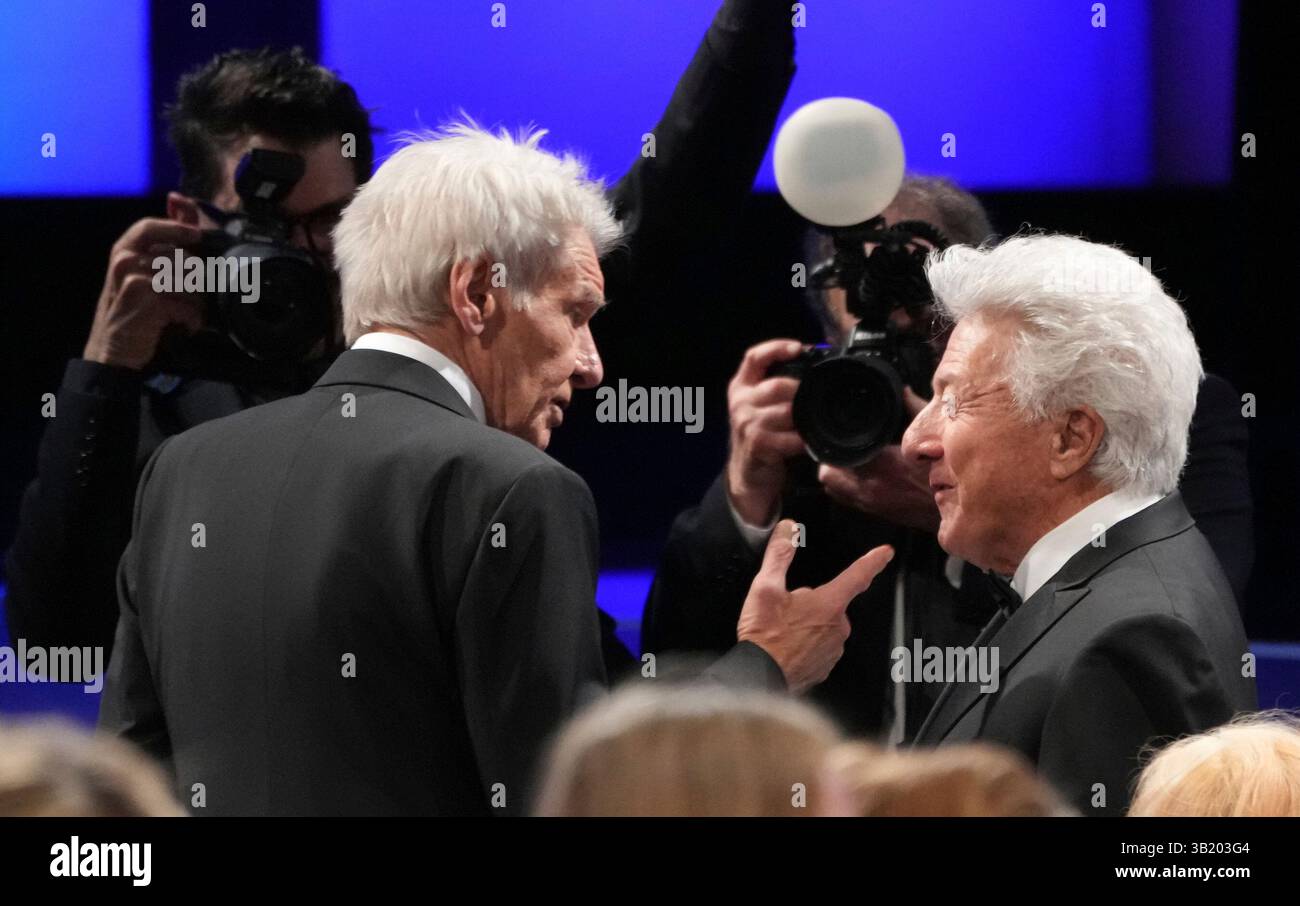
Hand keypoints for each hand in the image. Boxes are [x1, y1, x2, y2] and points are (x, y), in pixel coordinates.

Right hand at [83, 218, 204, 369]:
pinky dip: (192, 318)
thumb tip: (178, 198)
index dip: (178, 228)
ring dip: (196, 301)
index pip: (150, 225)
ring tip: (187, 312)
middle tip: (192, 297)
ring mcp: (133, 278)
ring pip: (187, 280)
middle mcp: (124, 259)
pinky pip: (186, 303)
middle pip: (181, 257)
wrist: (114, 349)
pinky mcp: (145, 299)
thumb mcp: (146, 271)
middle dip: (197, 280)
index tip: (197, 237)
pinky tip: (185, 325)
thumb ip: (165, 237)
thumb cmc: (135, 308)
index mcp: (124, 248)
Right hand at [725, 339, 805, 525]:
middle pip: (777, 385)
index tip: (798, 348)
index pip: (754, 357)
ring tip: (812, 422)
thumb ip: (778, 386)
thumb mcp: (760, 405)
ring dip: (804, 418)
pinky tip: (807, 442)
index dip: (776, 348)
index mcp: (741, 386)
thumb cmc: (761, 434)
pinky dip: (804, 440)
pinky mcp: (758, 444)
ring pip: (787, 411)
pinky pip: (791, 437)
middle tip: (816, 399)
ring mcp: (746, 424)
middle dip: (801, 392)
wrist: (747, 473)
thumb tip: (813, 363)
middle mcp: (740, 402)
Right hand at [737, 519, 893, 693]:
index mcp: (828, 604)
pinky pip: (819, 648)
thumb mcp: (765, 588)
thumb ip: (780, 555)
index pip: (857, 576)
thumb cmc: (763, 634)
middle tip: (785, 611)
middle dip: (812, 603)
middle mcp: (838, 628)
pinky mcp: (825, 668)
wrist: (757, 677)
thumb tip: (790, 528)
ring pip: (825, 626)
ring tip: (782, 632)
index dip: (873, 562)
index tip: (886, 552)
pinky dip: (805, 646)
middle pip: (831, 604)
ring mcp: (833, 650)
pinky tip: (786, 649)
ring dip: (808, 625)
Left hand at [817, 388, 938, 532]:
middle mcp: (871, 489)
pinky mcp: (879, 513)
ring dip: (838, 475)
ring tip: (851, 460)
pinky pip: (850, 500)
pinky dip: (850, 488)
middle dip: (831, 460)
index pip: (838, 457)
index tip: (839, 433)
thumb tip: (902, 390)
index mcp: (881, 466)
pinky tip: (864, 475)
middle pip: (828, 476)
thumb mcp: (935, 432)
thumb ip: (914, 408)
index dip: (833, 445)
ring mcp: (872, 504)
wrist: (961, 509)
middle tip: (841, 447)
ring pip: (836, 490)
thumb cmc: (950, 473)